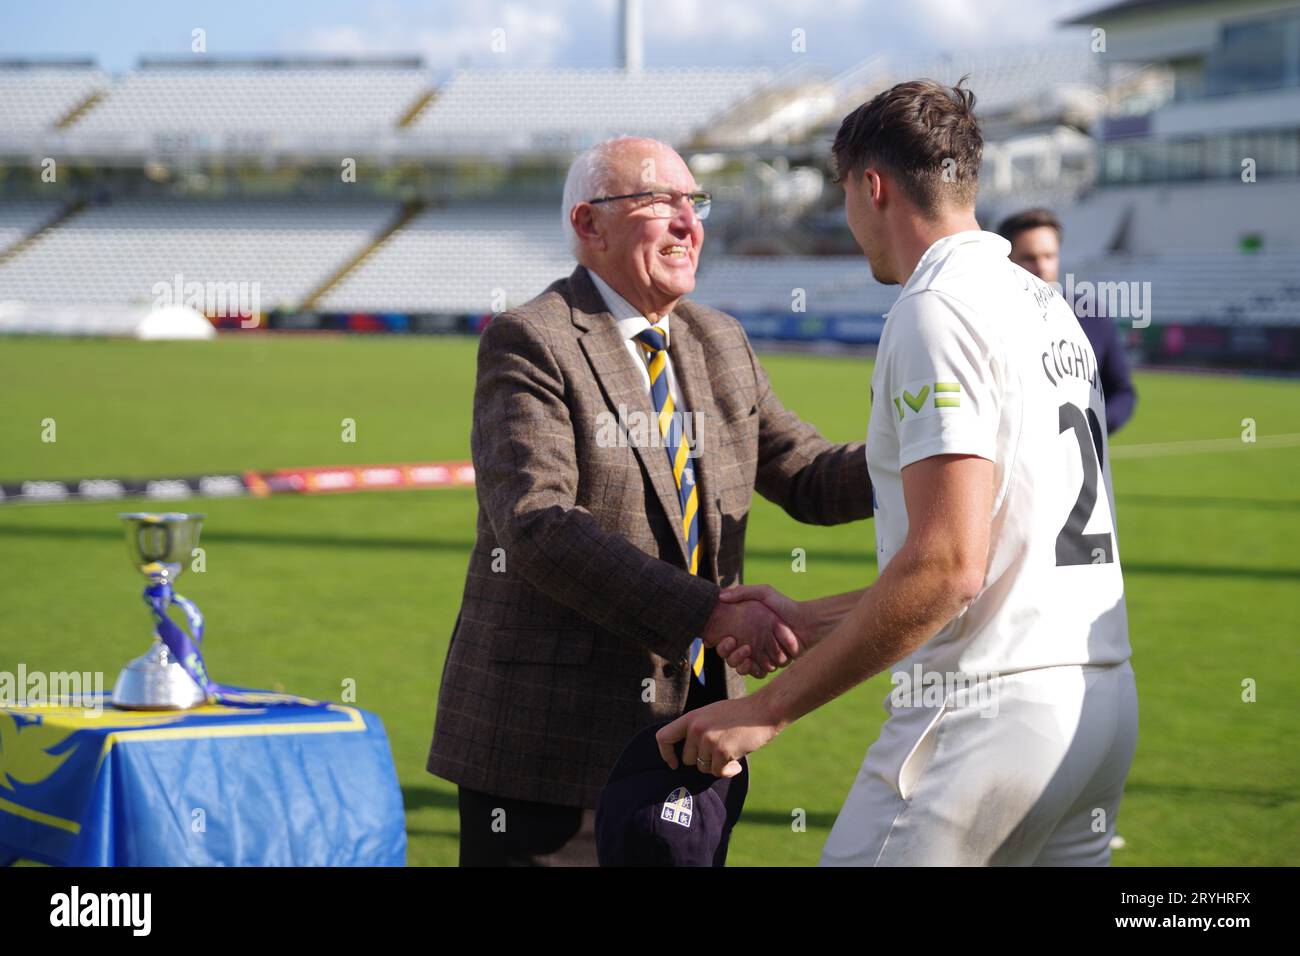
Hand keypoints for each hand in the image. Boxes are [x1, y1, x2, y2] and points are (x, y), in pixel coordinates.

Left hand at [656, 695, 780, 777]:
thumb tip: (686, 756)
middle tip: (720, 752)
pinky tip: (737, 760)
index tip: (674, 763)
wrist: (764, 710)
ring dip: (717, 766)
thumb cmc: (739, 714)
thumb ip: (697, 729)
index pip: (663, 737)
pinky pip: (718, 772)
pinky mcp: (722, 750)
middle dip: (703, 761)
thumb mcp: (711, 714)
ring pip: (703, 768)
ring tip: (731, 752)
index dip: (666, 754)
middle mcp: (696, 728)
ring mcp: (708, 739)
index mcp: (691, 718)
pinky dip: (728, 771)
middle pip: (688, 759)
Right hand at [714, 584, 810, 675]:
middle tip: (732, 641)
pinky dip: (751, 669)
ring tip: (746, 650)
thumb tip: (720, 596)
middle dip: (726, 651)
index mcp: (743, 629)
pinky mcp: (769, 665)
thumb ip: (743, 592)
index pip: (721, 639)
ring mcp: (758, 657)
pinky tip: (751, 662)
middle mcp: (748, 644)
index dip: (714, 641)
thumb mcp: (764, 593)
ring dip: (738, 661)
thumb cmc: (786, 606)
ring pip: (739, 667)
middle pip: (727, 655)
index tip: (711, 638)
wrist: (807, 624)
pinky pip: (755, 673)